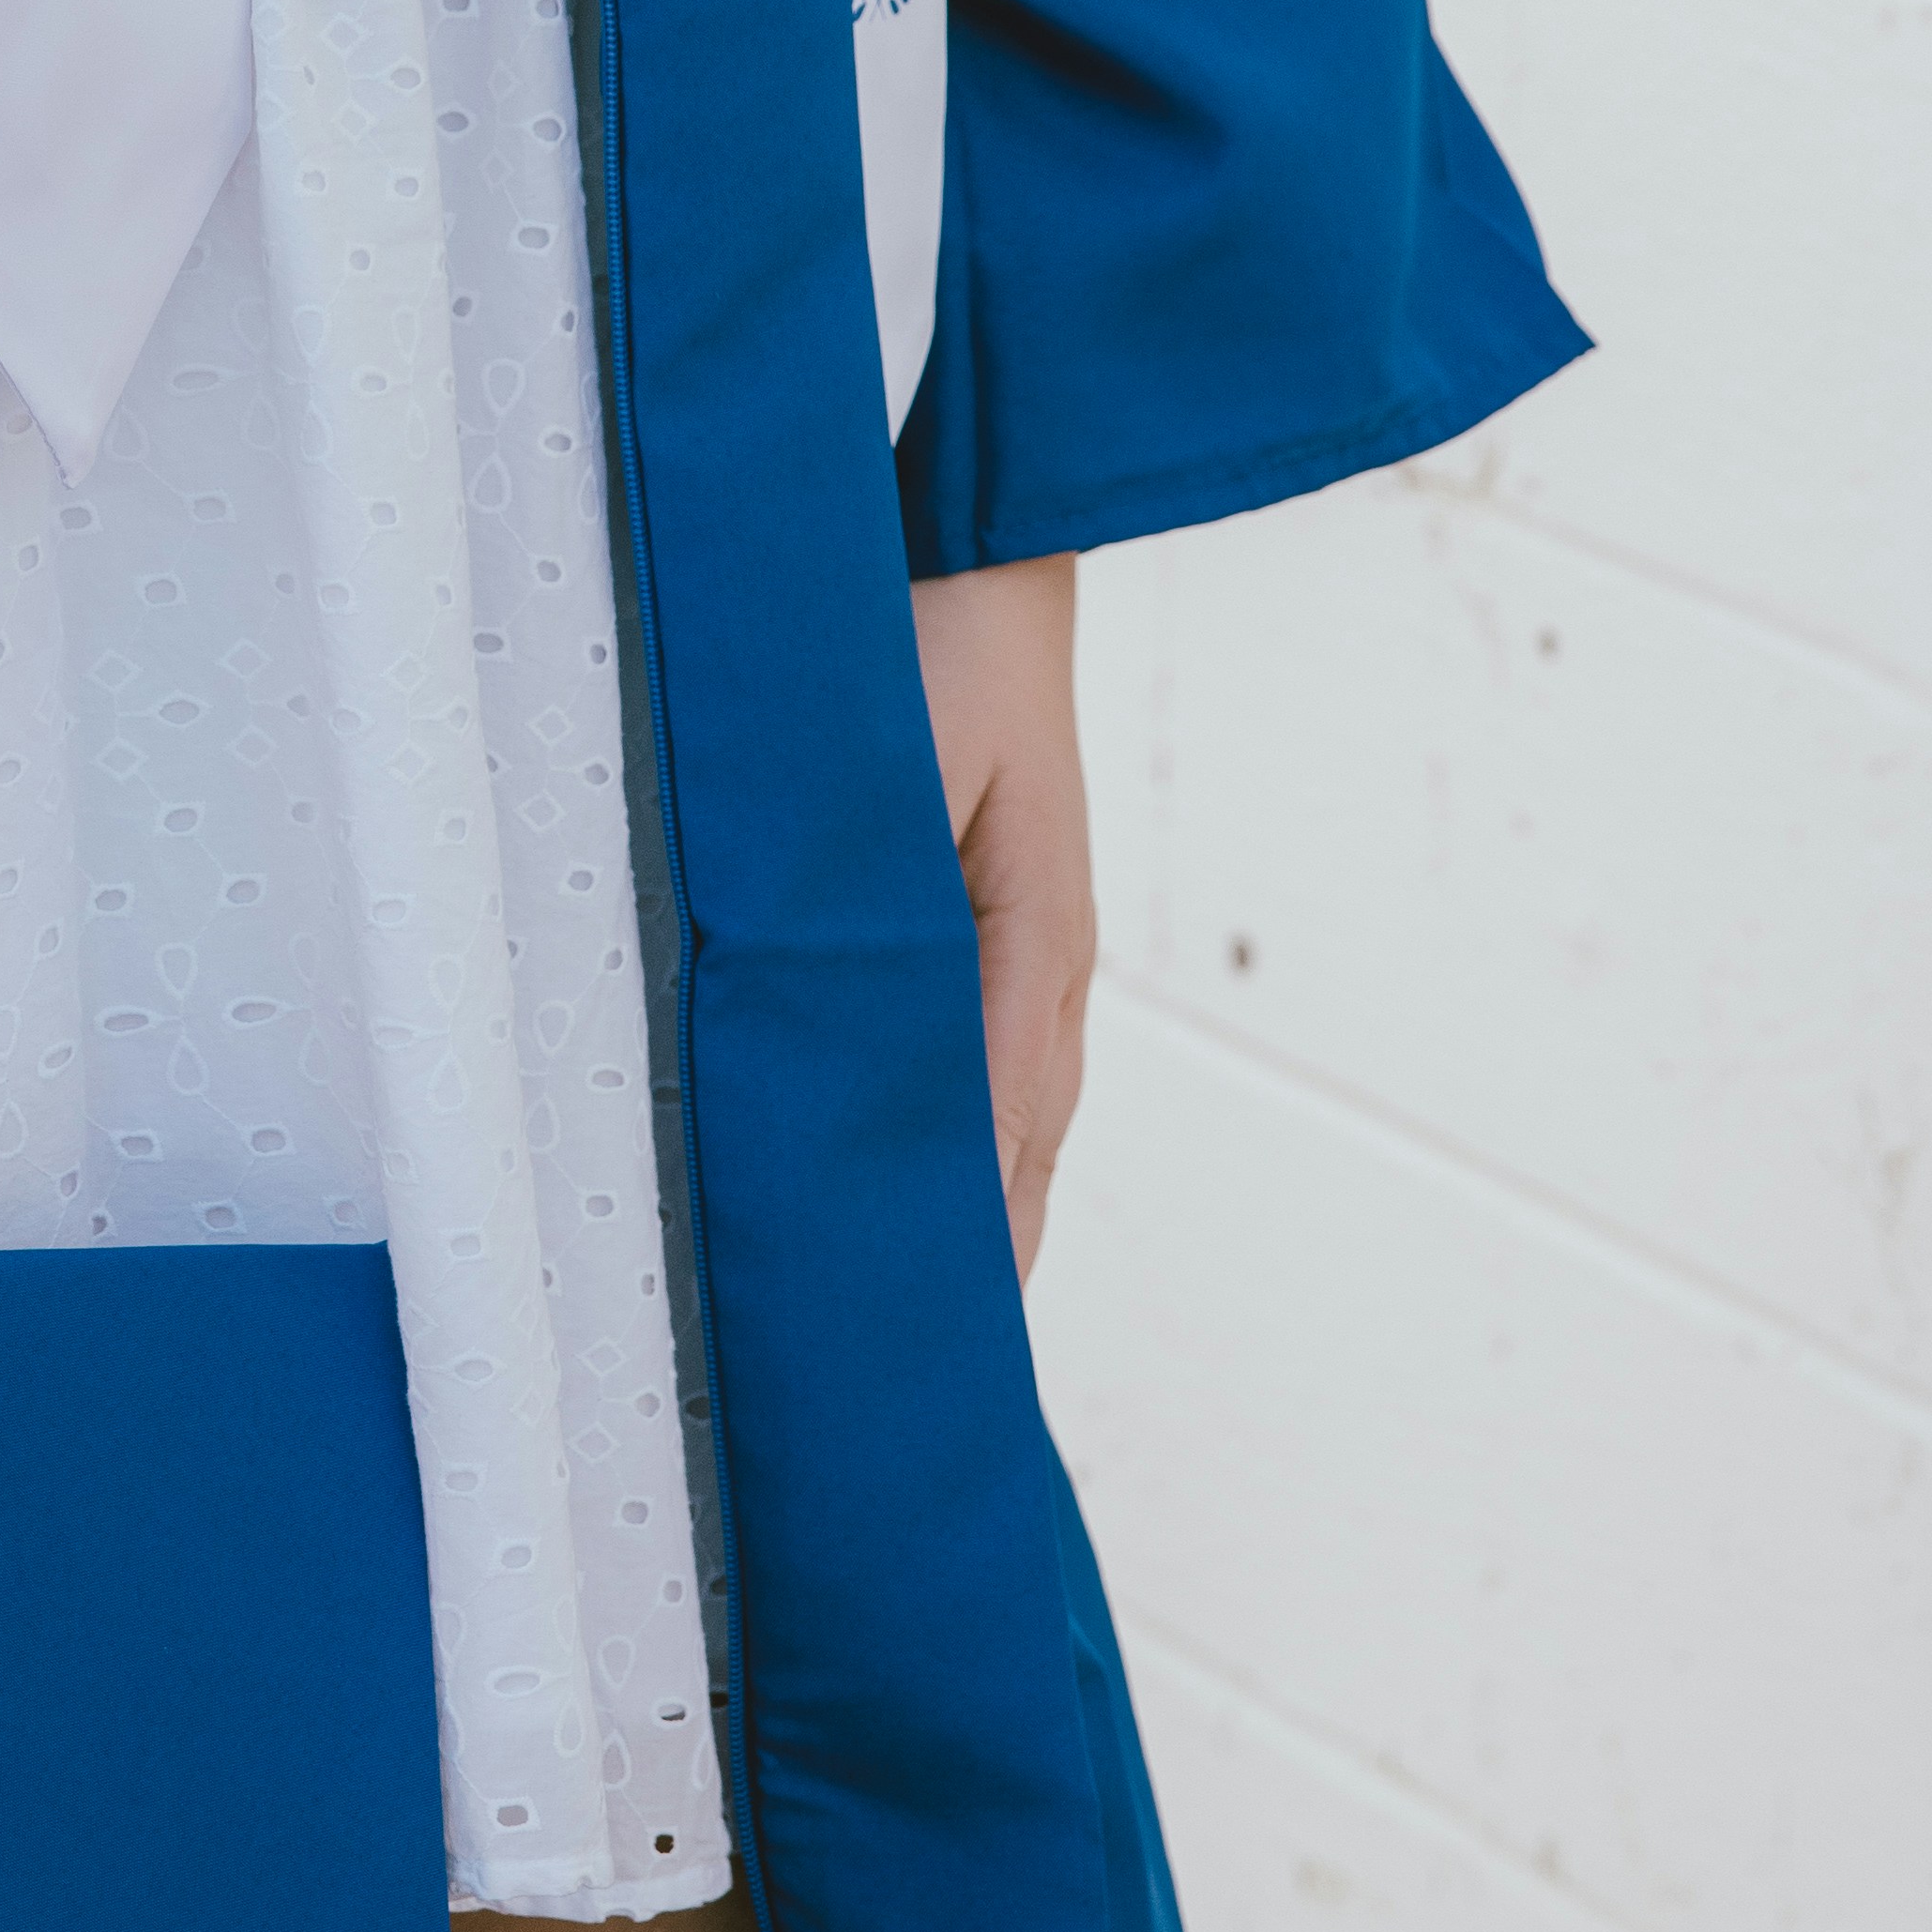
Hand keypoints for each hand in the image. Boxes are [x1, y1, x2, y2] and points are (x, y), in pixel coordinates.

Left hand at [910, 555, 1093, 1281]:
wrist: (988, 556)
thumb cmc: (933, 653)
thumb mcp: (907, 781)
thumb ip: (898, 923)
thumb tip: (881, 1052)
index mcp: (1031, 948)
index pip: (997, 1137)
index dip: (966, 1241)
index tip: (932, 1338)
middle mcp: (1049, 969)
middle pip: (1022, 1153)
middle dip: (984, 1261)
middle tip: (933, 1375)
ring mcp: (1043, 951)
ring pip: (1020, 1121)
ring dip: (991, 1216)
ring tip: (951, 1326)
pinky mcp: (1015, 926)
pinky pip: (1005, 1068)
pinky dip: (985, 1146)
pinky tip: (962, 1193)